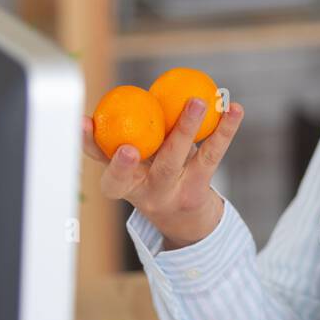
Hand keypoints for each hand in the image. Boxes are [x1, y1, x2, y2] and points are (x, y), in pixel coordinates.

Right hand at [81, 97, 244, 249]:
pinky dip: (225, 129)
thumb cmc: (153, 179)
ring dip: (186, 128)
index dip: (89, 144)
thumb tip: (114, 99)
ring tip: (198, 102)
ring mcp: (173, 192)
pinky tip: (234, 109)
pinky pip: (212, 155)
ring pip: (177, 160)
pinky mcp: (199, 188)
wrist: (185, 220)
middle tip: (129, 141)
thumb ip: (123, 140)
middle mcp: (146, 191)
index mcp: (122, 183)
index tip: (84, 124)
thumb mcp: (133, 168)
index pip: (99, 161)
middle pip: (135, 172)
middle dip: (130, 159)